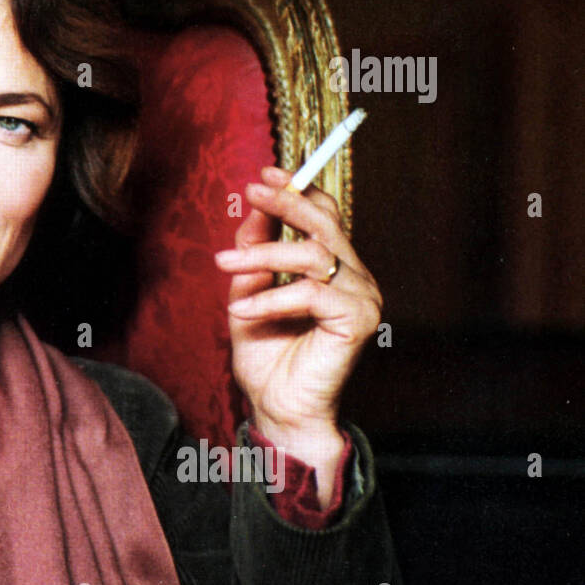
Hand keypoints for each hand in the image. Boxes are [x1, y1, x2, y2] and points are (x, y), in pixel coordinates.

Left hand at [214, 166, 383, 476]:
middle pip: (324, 224)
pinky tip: (240, 310)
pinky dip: (269, 298)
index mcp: (333, 269)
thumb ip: (253, 257)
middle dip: (285, 203)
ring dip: (262, 255)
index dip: (297, 190)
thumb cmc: (266, 357)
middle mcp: (354, 278)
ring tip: (222, 264)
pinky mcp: (358, 320)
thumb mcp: (248, 295)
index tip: (264, 174)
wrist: (277, 409)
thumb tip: (253, 213)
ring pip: (311, 255)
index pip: (324, 216)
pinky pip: (310, 293)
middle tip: (251, 191)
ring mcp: (362, 298)